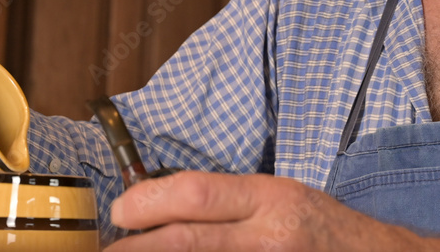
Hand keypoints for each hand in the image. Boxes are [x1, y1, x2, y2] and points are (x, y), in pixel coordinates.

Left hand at [106, 171, 413, 250]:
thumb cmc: (329, 233)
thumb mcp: (284, 199)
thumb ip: (230, 204)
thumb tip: (162, 208)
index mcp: (273, 199)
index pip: (196, 193)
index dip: (147, 202)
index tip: (121, 212)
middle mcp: (272, 237)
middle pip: (187, 239)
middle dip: (136, 247)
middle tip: (110, 248)